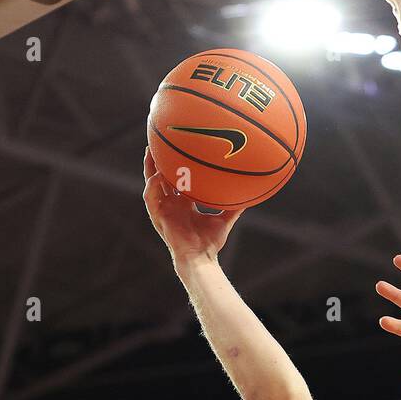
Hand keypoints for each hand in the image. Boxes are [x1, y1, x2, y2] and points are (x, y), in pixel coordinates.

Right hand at [142, 148, 242, 267]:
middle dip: (159, 161)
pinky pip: (151, 198)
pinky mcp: (158, 217)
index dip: (177, 166)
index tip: (179, 149)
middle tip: (159, 141)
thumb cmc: (210, 243)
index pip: (177, 180)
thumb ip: (234, 207)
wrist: (200, 258)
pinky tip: (156, 175)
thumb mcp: (224, 220)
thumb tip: (250, 195)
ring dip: (150, 168)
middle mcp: (172, 205)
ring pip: (152, 184)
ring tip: (151, 152)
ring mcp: (164, 210)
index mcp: (184, 204)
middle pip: (161, 177)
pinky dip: (152, 186)